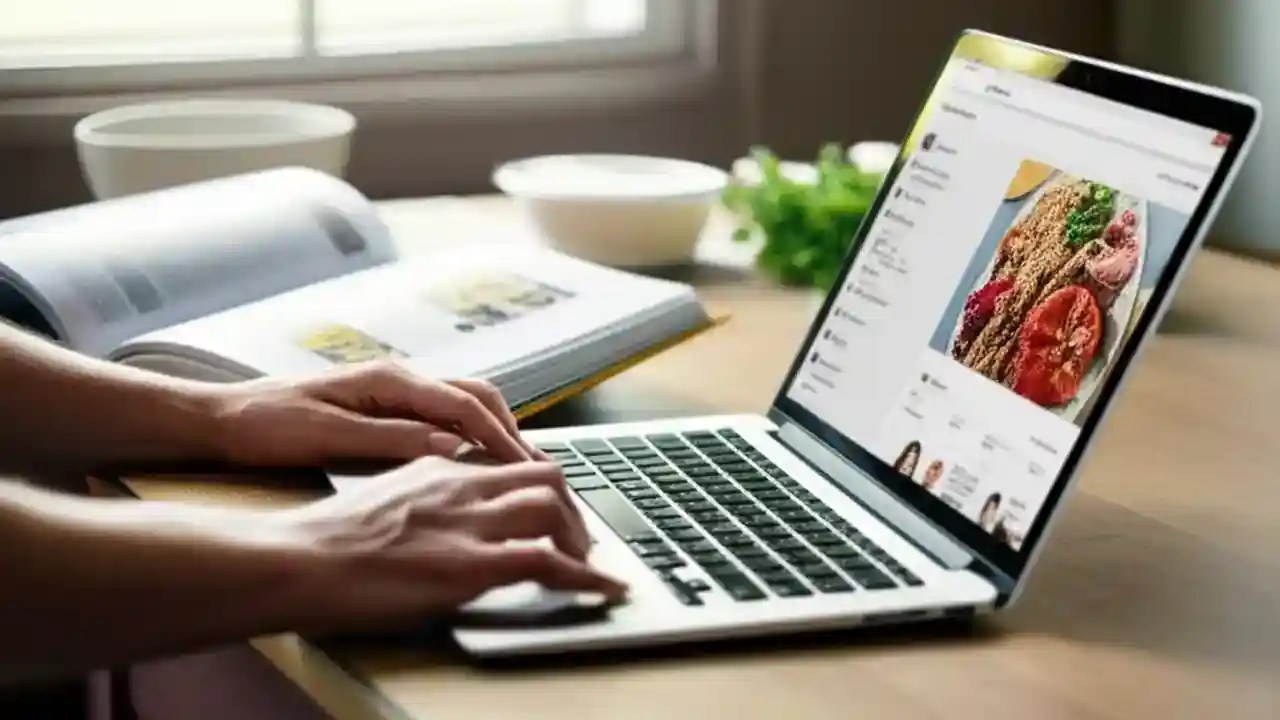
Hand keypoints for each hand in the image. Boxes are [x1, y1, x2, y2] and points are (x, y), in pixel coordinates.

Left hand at [211, 361, 543, 467]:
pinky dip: (468, 433)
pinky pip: (441, 415)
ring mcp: (390, 391)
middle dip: (510, 428)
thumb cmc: (264, 427)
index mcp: (388, 380)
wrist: (219, 419)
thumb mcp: (328, 436)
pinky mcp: (382, 407)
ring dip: (493, 428)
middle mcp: (396, 378)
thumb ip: (392, 439)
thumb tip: (451, 445)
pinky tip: (471, 460)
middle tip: (533, 469)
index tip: (525, 468)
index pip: (464, 404)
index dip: (500, 437)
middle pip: (475, 394)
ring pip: (462, 401)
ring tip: (513, 467)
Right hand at [281, 456, 621, 627]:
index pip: (510, 463)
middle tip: (581, 539)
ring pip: (553, 507)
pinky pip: (548, 561)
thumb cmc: (325, 540)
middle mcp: (461, 484)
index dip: (542, 487)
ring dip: (582, 539)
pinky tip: (603, 590)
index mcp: (438, 466)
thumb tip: (445, 517)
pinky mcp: (471, 563)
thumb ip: (422, 497)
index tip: (554, 508)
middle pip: (544, 476)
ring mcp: (468, 522)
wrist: (298, 558)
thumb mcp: (383, 498)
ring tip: (591, 567)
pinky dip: (585, 577)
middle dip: (572, 507)